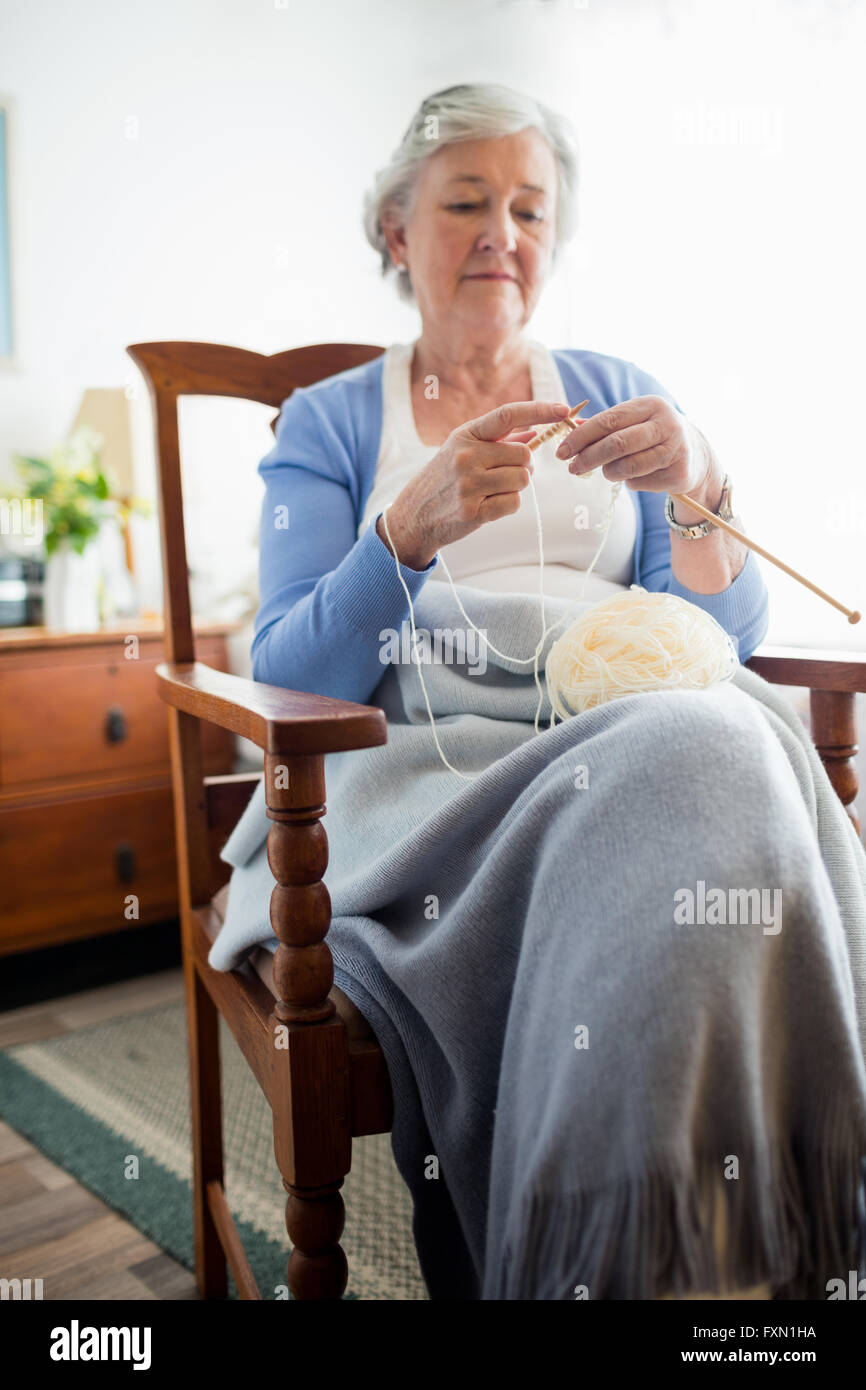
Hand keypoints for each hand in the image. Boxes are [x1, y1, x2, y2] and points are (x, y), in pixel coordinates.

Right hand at [377, 400, 572, 568]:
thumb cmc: (444, 479)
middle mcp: (466, 456)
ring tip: (494, 490)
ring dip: (516, 486)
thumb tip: (534, 434)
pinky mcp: (472, 511)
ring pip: (522, 480)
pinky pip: (514, 503)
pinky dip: (508, 505)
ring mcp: (468, 484)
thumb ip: (498, 441)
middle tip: (507, 474)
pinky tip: (488, 505)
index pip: (508, 415)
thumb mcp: (463, 450)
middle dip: (524, 466)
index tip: (564, 410)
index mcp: (465, 435)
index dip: (539, 410)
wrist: (413, 515)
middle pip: (524, 455)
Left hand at [555, 395, 716, 500]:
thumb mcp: (634, 423)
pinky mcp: (679, 473)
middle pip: (617, 444)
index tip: (561, 451)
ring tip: (607, 472)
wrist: (696, 456)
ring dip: (609, 472)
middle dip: (589, 458)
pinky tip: (636, 476)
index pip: (608, 420)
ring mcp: (675, 449)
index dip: (581, 437)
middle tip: (572, 468)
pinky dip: (629, 482)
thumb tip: (570, 428)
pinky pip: (640, 483)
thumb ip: (604, 425)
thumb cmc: (654, 436)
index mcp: (651, 405)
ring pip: (627, 466)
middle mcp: (666, 424)